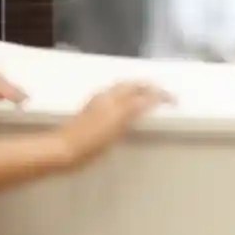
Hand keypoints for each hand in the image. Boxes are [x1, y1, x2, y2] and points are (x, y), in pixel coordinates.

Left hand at [57, 81, 173, 164]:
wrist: (60, 150)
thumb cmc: (89, 146)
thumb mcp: (114, 130)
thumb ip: (132, 111)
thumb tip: (150, 98)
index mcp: (116, 102)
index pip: (144, 93)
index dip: (160, 95)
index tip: (174, 101)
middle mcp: (107, 97)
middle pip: (133, 84)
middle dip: (150, 86)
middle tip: (163, 93)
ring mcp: (98, 101)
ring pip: (123, 87)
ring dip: (138, 88)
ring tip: (148, 95)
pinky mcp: (91, 108)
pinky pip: (114, 93)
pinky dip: (127, 93)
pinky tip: (126, 103)